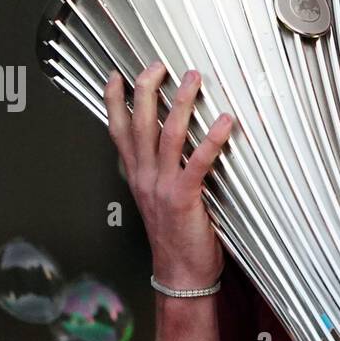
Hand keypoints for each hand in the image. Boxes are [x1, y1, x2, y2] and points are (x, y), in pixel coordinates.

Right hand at [105, 62, 234, 287]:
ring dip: (180, 104)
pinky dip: (212, 139)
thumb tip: (176, 152)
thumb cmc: (177, 241)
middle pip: (139, 124)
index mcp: (137, 177)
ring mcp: (162, 186)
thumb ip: (162, 176)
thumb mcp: (159, 202)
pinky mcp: (184, 197)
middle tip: (158, 65)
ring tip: (193, 80)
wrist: (179, 275)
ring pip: (166, 135)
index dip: (114, 102)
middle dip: (146, 90)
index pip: (118, 132)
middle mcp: (145, 178)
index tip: (117, 76)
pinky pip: (197, 161)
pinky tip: (225, 121)